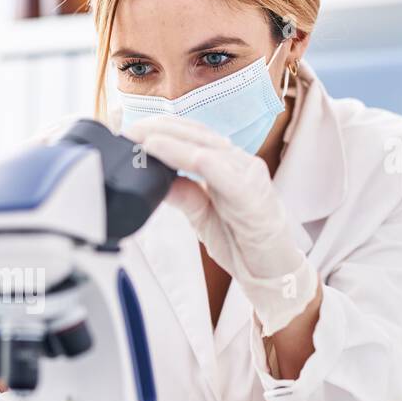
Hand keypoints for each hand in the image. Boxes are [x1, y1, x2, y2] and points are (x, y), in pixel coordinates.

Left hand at [124, 114, 316, 335]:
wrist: (273, 272)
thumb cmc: (244, 243)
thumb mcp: (203, 217)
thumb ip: (184, 196)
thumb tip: (157, 180)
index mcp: (229, 165)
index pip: (194, 136)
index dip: (162, 129)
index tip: (132, 131)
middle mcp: (240, 163)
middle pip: (197, 134)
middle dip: (159, 128)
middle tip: (128, 129)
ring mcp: (248, 175)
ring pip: (204, 146)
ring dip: (168, 139)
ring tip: (141, 137)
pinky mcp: (250, 194)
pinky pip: (217, 169)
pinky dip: (188, 157)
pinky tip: (167, 153)